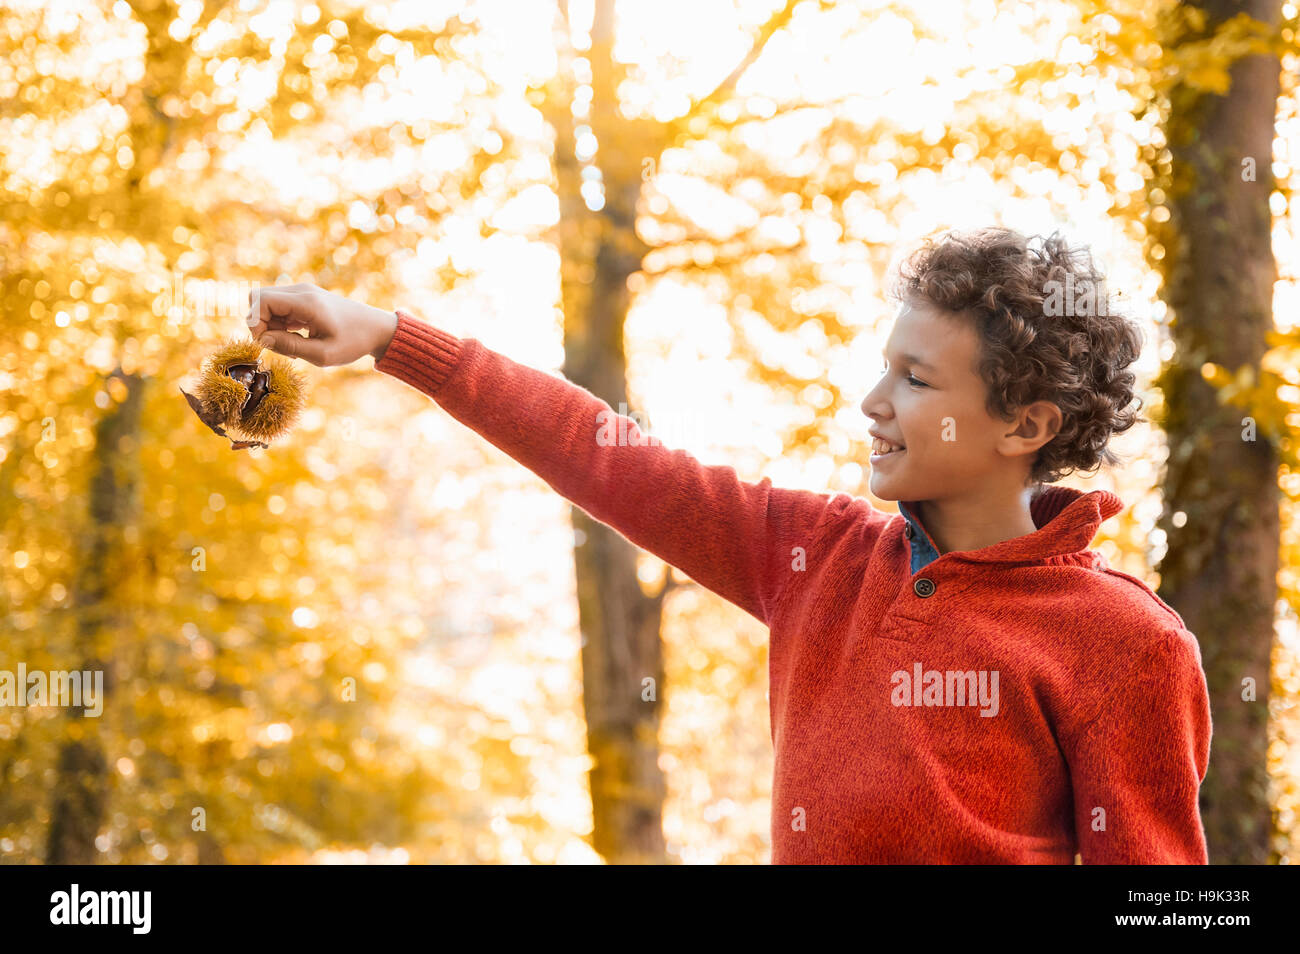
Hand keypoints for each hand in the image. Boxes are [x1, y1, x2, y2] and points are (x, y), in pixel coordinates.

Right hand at [245, 283, 397, 367]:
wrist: (377, 329)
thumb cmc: (354, 343)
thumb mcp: (323, 354)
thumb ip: (290, 347)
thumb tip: (262, 339)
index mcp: (306, 302)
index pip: (260, 300)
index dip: (255, 323)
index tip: (268, 344)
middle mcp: (302, 291)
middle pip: (258, 298)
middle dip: (260, 325)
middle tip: (280, 346)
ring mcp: (303, 292)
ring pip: (267, 304)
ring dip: (271, 326)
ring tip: (293, 347)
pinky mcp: (305, 299)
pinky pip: (279, 308)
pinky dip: (280, 324)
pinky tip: (297, 340)